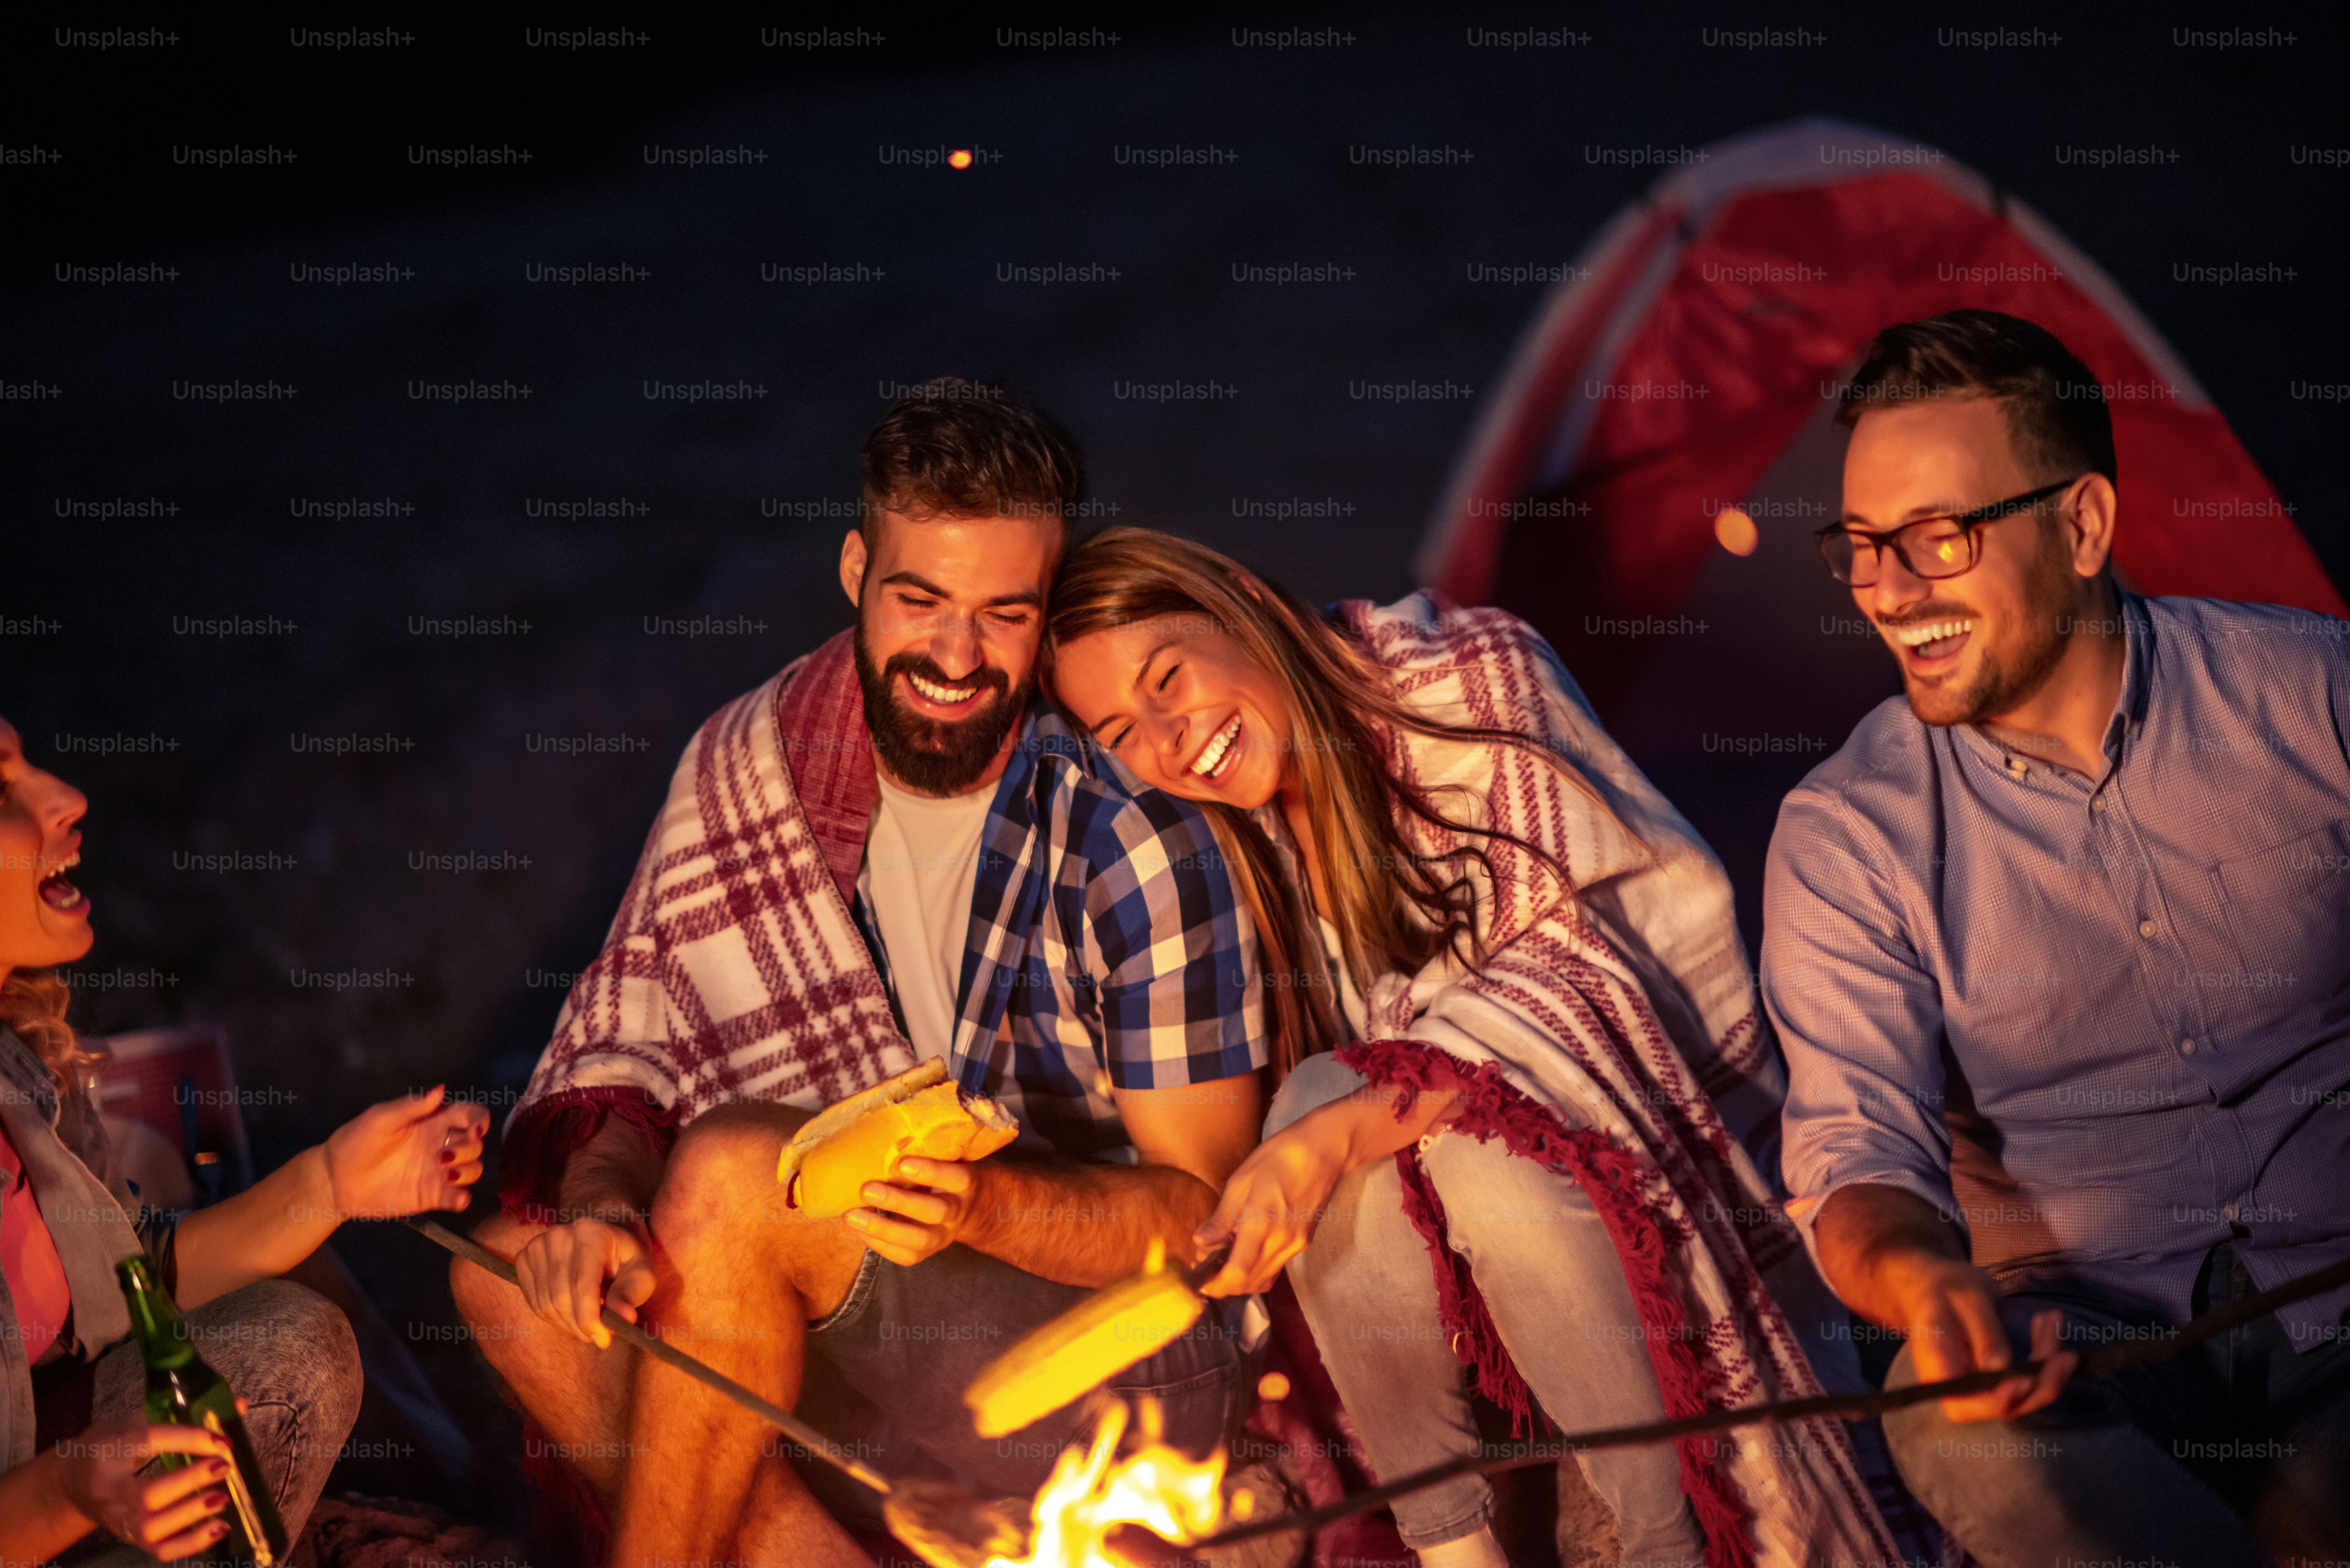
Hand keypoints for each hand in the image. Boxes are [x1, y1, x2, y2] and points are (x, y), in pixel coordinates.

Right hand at [56, 1410, 237, 1561]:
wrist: (69, 1482)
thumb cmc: (108, 1445)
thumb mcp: (134, 1421)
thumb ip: (182, 1415)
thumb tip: (238, 1406)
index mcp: (109, 1450)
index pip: (150, 1441)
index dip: (190, 1439)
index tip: (223, 1440)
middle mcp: (108, 1488)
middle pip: (147, 1494)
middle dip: (190, 1482)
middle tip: (223, 1467)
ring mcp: (116, 1518)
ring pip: (150, 1528)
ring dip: (191, 1516)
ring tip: (222, 1499)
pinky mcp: (127, 1538)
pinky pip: (158, 1550)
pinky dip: (191, 1543)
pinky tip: (218, 1528)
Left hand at [321, 1084, 489, 1219]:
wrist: (335, 1180)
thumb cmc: (356, 1142)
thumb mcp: (381, 1118)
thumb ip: (411, 1106)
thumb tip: (440, 1089)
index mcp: (432, 1122)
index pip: (469, 1114)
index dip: (480, 1119)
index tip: (476, 1129)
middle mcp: (441, 1145)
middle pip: (475, 1143)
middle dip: (469, 1148)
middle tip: (443, 1155)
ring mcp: (437, 1172)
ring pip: (473, 1169)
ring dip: (468, 1170)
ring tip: (445, 1173)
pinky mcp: (431, 1196)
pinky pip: (458, 1197)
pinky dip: (463, 1198)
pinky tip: (456, 1198)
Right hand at [513, 1217, 656, 1346]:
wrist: (606, 1239)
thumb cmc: (627, 1259)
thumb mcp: (641, 1274)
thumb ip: (630, 1294)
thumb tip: (623, 1319)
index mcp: (592, 1234)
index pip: (582, 1285)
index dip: (590, 1319)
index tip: (603, 1340)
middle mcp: (560, 1235)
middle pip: (560, 1298)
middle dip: (579, 1325)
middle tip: (598, 1333)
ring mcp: (538, 1245)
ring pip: (545, 1304)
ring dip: (566, 1323)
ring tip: (587, 1319)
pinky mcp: (524, 1258)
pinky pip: (533, 1301)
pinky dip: (551, 1315)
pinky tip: (570, 1309)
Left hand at [845, 1156, 979, 1267]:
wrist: (971, 1207)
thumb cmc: (946, 1172)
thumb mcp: (948, 1158)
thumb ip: (927, 1152)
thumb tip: (883, 1136)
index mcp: (966, 1183)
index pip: (956, 1178)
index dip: (931, 1171)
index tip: (903, 1162)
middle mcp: (957, 1212)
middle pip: (935, 1211)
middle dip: (899, 1202)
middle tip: (867, 1190)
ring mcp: (944, 1236)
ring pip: (919, 1240)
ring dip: (882, 1229)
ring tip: (851, 1216)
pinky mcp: (929, 1253)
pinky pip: (905, 1256)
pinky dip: (879, 1244)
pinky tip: (858, 1230)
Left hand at [1193, 1119, 1350, 1296]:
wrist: (1322, 1152)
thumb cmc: (1278, 1159)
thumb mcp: (1240, 1182)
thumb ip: (1221, 1218)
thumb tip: (1201, 1241)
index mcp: (1261, 1224)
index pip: (1237, 1273)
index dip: (1216, 1284)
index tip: (1200, 1280)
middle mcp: (1281, 1242)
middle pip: (1249, 1283)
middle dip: (1224, 1285)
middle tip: (1205, 1271)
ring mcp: (1296, 1245)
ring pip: (1264, 1279)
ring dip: (1241, 1280)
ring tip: (1223, 1261)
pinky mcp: (1304, 1242)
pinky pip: (1276, 1267)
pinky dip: (1258, 1269)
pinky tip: (1246, 1252)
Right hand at [1892, 1254, 2077, 1422]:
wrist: (1937, 1286)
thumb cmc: (1945, 1288)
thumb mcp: (1964, 1300)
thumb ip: (1982, 1333)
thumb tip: (2000, 1367)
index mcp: (1937, 1371)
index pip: (1963, 1405)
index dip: (1997, 1401)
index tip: (2025, 1379)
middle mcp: (1958, 1389)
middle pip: (2002, 1407)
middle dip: (2040, 1384)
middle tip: (2064, 1355)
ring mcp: (1980, 1387)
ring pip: (2023, 1396)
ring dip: (2048, 1366)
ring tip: (2052, 1320)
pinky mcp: (1998, 1379)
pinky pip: (2028, 1380)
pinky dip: (2045, 1357)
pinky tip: (2046, 1324)